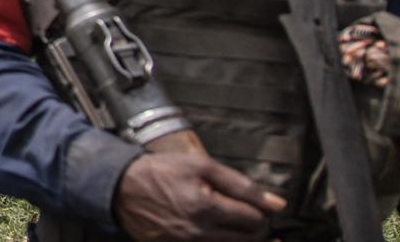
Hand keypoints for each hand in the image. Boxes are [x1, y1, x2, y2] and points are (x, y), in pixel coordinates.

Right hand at [114, 153, 285, 241]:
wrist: (122, 188)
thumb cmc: (161, 171)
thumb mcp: (201, 165)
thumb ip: (242, 185)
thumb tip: (277, 203)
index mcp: (206, 208)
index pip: (255, 220)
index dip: (260, 210)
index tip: (253, 204)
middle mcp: (199, 233)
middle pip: (248, 240)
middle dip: (254, 227)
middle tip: (245, 213)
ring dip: (239, 237)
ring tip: (232, 222)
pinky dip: (219, 241)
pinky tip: (218, 232)